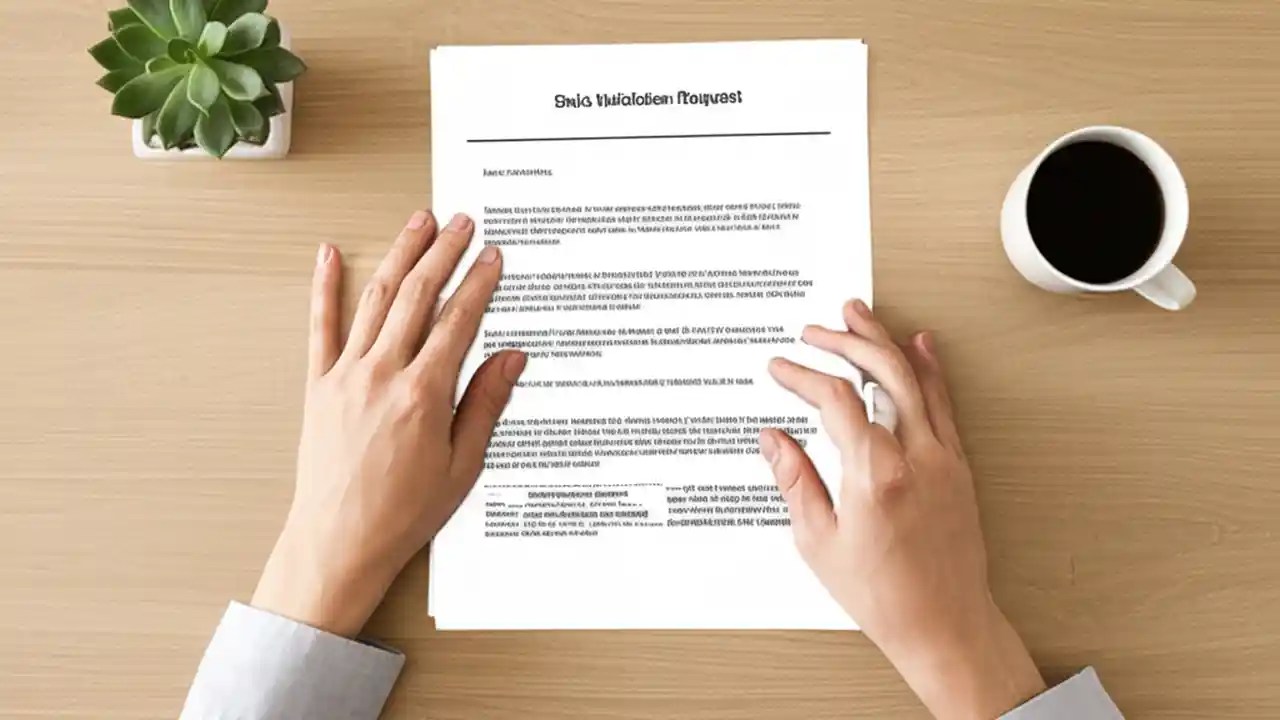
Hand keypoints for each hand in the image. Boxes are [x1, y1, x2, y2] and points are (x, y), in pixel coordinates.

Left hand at [252, 211, 525, 637]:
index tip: (492, 257)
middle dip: (443, 253)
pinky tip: (330, 256)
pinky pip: (321, 328)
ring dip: (400, 256)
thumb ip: (485, 404)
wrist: (339, 543)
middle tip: (462, 222)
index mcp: (424, 394)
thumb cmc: (402, 514)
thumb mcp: (462, 465)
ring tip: (418, 224)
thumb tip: (510, 358)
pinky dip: (325, 288)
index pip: (458, 321)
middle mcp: (383, 375)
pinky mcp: (319, 387)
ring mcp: (346, 376)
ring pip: (376, 299)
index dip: (478, 283)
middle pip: (417, 296)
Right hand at [760, 300, 1045, 719]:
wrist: (944, 624)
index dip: (803, 376)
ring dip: (885, 341)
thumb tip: (774, 440)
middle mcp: (915, 457)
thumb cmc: (884, 595)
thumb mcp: (819, 542)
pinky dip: (930, 370)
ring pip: (916, 378)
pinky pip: (943, 403)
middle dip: (844, 341)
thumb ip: (795, 481)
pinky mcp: (958, 467)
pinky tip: (922, 347)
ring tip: (861, 316)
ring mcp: (943, 459)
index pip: (835, 400)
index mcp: (874, 475)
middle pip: (882, 372)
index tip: (782, 369)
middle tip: (817, 329)